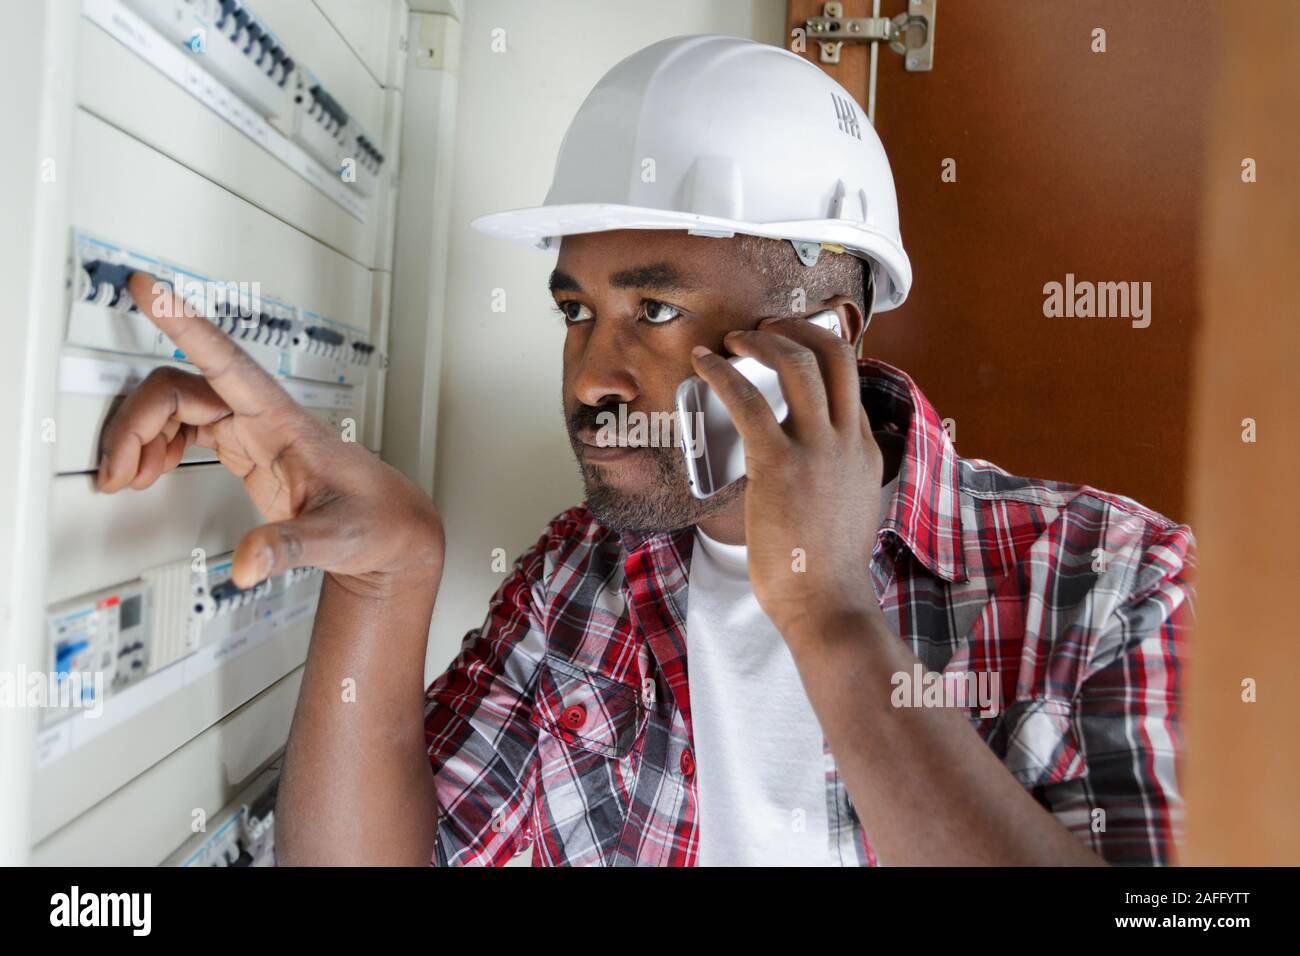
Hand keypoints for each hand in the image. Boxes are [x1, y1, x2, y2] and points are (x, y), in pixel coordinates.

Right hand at [98, 272, 443, 596]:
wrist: (391, 530)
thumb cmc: (376, 521)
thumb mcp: (337, 538)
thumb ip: (289, 548)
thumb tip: (247, 565)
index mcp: (285, 422)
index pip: (225, 361)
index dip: (184, 323)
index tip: (148, 288)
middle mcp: (265, 417)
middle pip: (180, 389)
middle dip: (136, 422)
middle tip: (116, 471)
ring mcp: (253, 429)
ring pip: (177, 406)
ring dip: (141, 435)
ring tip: (127, 478)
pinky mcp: (247, 447)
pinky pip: (186, 429)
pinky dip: (157, 446)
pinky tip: (150, 470)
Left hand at [687, 315, 882, 638]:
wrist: (826, 604)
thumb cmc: (825, 570)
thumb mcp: (851, 510)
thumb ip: (838, 480)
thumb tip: (813, 472)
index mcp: (865, 450)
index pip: (851, 380)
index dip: (820, 351)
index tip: (789, 346)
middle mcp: (847, 440)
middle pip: (834, 355)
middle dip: (797, 328)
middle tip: (764, 328)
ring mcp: (817, 450)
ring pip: (797, 365)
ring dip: (762, 340)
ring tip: (733, 339)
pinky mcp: (779, 466)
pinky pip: (748, 401)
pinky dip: (721, 373)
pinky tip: (702, 365)